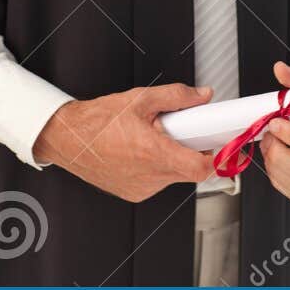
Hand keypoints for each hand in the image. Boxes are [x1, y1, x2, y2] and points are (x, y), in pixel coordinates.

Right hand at [34, 83, 217, 202]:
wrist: (67, 139)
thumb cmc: (97, 121)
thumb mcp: (141, 99)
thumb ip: (178, 96)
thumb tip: (203, 96)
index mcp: (154, 154)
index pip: (201, 168)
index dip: (217, 157)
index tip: (222, 144)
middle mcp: (149, 177)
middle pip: (190, 170)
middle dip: (193, 150)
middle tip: (184, 131)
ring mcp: (141, 188)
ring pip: (174, 176)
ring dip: (174, 158)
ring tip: (157, 138)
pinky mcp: (133, 193)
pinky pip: (158, 181)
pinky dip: (159, 166)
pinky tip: (144, 150)